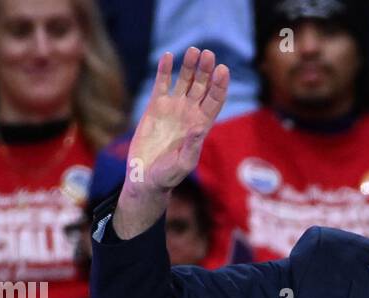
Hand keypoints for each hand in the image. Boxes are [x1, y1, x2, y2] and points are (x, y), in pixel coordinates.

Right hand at [114, 49, 228, 237]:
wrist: (145, 176)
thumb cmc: (167, 175)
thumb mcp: (183, 164)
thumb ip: (192, 146)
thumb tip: (199, 128)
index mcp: (201, 126)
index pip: (215, 101)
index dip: (220, 86)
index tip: (223, 70)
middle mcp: (190, 113)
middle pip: (202, 86)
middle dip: (207, 70)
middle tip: (209, 54)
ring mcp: (173, 108)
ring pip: (185, 81)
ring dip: (190, 66)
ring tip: (194, 50)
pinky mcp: (155, 106)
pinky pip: (162, 83)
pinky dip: (165, 70)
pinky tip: (169, 55)